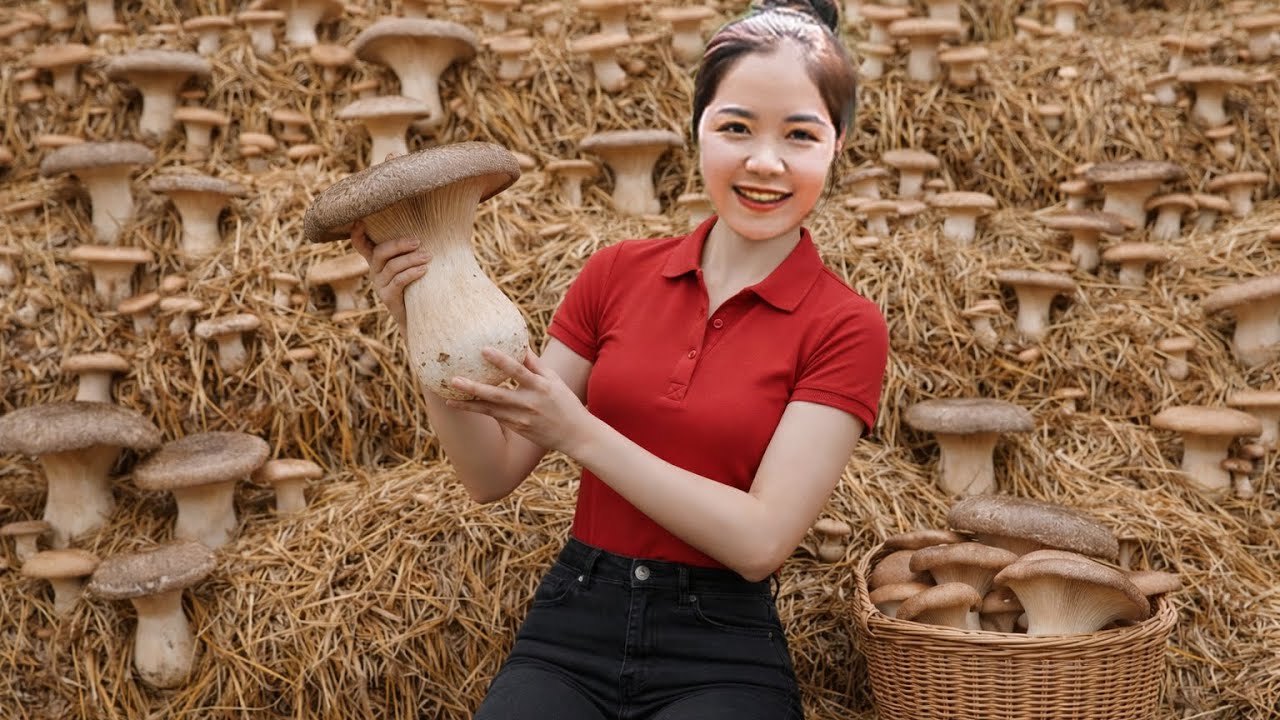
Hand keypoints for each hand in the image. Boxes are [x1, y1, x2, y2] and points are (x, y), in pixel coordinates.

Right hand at [349, 220, 431, 328]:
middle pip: (380, 252)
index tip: (359, 222)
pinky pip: (398, 281)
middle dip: (399, 244)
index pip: (361, 246)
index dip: (357, 235)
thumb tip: (424, 233)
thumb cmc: (417, 283)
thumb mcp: (410, 264)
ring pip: (391, 266)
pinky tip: (424, 269)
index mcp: (376, 260)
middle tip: (418, 241)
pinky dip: (412, 273)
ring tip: (428, 256)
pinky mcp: (387, 297)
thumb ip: (410, 250)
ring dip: (411, 259)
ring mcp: (379, 285)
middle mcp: (374, 271)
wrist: (417, 315)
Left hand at [445, 346, 592, 453]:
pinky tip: (462, 405)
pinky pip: (494, 417)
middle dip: (474, 387)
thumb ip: (535, 364)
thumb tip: (519, 345)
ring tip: (449, 399)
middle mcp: (529, 403)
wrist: (575, 435)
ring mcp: (521, 419)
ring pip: (490, 411)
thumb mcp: (554, 380)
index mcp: (540, 387)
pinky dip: (478, 411)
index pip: (518, 371)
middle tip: (454, 380)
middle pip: (497, 395)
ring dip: (468, 405)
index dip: (501, 360)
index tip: (484, 350)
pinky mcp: (517, 429)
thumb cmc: (565, 402)